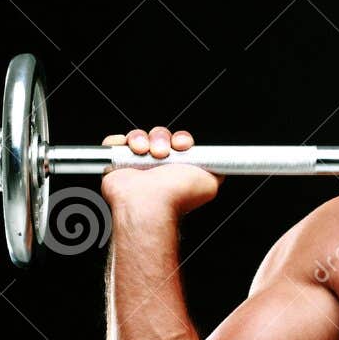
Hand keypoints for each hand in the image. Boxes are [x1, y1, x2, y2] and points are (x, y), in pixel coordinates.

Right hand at [100, 126, 221, 216]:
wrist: (150, 204)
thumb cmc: (177, 196)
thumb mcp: (210, 182)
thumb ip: (216, 170)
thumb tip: (222, 164)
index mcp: (176, 166)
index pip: (178, 141)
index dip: (181, 139)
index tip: (182, 145)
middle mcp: (156, 165)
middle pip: (159, 135)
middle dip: (162, 138)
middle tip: (162, 153)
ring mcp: (135, 164)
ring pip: (139, 136)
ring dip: (142, 140)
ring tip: (145, 154)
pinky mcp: (116, 163)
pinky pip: (116, 142)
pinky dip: (121, 142)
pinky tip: (131, 152)